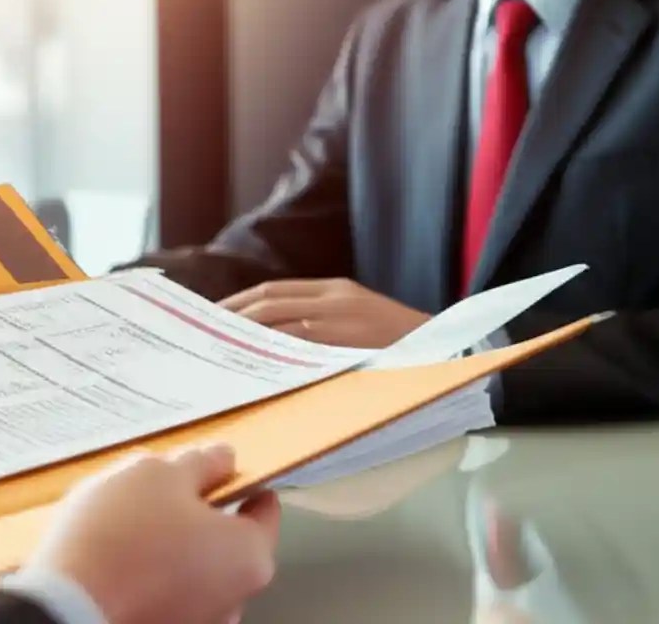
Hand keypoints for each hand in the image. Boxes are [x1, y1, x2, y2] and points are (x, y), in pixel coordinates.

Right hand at [23, 444, 280, 623]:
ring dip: (166, 546)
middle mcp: (235, 598)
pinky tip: (112, 558)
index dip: (239, 481)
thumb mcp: (156, 475)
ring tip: (121, 526)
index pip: (264, 509)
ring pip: (190, 568)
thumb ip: (198, 464)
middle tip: (154, 492)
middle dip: (193, 513)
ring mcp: (199, 620)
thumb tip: (219, 459)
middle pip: (224, 540)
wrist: (65, 608)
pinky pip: (163, 592)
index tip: (217, 468)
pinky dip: (145, 575)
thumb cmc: (116, 543)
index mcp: (249, 554)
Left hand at [220, 278, 429, 347]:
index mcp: (336, 291)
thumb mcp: (361, 322)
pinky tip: (254, 368)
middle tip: (204, 336)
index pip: (273, 291)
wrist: (454, 350)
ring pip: (279, 322)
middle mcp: (335, 298)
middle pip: (267, 302)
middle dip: (231, 317)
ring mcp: (342, 319)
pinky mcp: (350, 341)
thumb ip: (324, 325)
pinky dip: (274, 354)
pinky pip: (301, 345)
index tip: (214, 317)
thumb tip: (276, 342)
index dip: (239, 303)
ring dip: (245, 336)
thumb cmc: (404, 346)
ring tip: (219, 352)